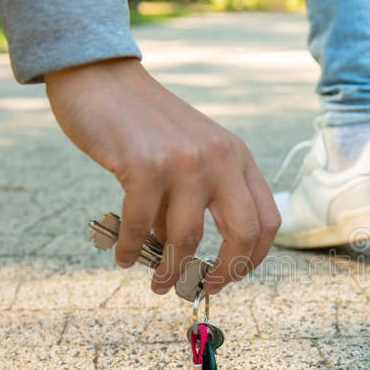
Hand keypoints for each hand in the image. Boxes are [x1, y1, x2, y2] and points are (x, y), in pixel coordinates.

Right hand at [45, 58, 279, 293]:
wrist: (102, 80)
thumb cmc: (145, 125)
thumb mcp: (188, 155)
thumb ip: (194, 201)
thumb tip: (183, 258)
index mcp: (236, 156)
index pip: (268, 219)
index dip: (252, 258)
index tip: (229, 277)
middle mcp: (219, 157)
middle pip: (244, 233)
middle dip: (225, 272)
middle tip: (201, 289)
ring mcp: (184, 160)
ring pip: (188, 238)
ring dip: (172, 271)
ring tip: (159, 285)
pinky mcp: (144, 165)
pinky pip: (141, 226)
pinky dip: (131, 250)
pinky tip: (124, 258)